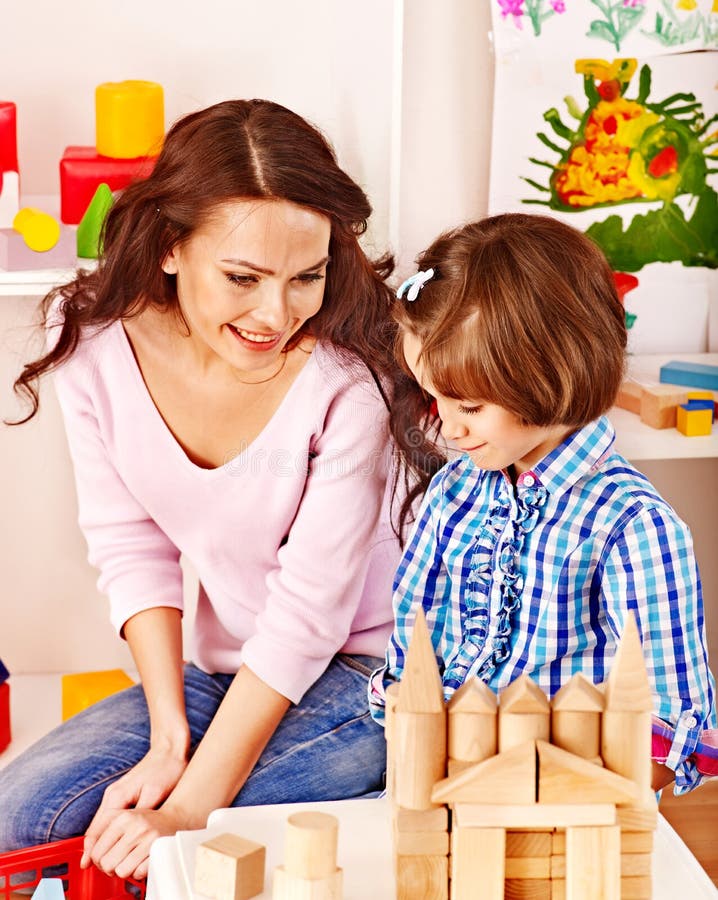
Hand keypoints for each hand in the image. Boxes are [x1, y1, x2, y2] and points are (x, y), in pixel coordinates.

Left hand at [80, 805, 189, 880]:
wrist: (175, 818)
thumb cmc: (143, 820)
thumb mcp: (120, 818)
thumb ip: (98, 835)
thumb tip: (84, 863)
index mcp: (122, 817)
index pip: (96, 851)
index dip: (98, 859)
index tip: (106, 855)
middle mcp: (135, 826)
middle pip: (107, 864)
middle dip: (110, 866)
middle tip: (118, 859)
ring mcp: (148, 839)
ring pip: (121, 871)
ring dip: (124, 869)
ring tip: (130, 859)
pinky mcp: (159, 851)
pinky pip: (138, 874)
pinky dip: (138, 872)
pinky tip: (142, 861)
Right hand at [81, 745, 187, 872]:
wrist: (169, 749)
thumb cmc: (166, 769)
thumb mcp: (156, 794)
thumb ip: (141, 815)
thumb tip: (132, 834)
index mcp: (117, 796)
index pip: (98, 828)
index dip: (92, 848)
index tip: (87, 863)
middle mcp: (112, 795)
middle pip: (96, 826)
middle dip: (92, 847)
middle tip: (91, 867)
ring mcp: (116, 793)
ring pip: (101, 822)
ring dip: (98, 840)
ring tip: (98, 859)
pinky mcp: (123, 793)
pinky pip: (109, 816)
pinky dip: (106, 830)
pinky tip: (110, 840)